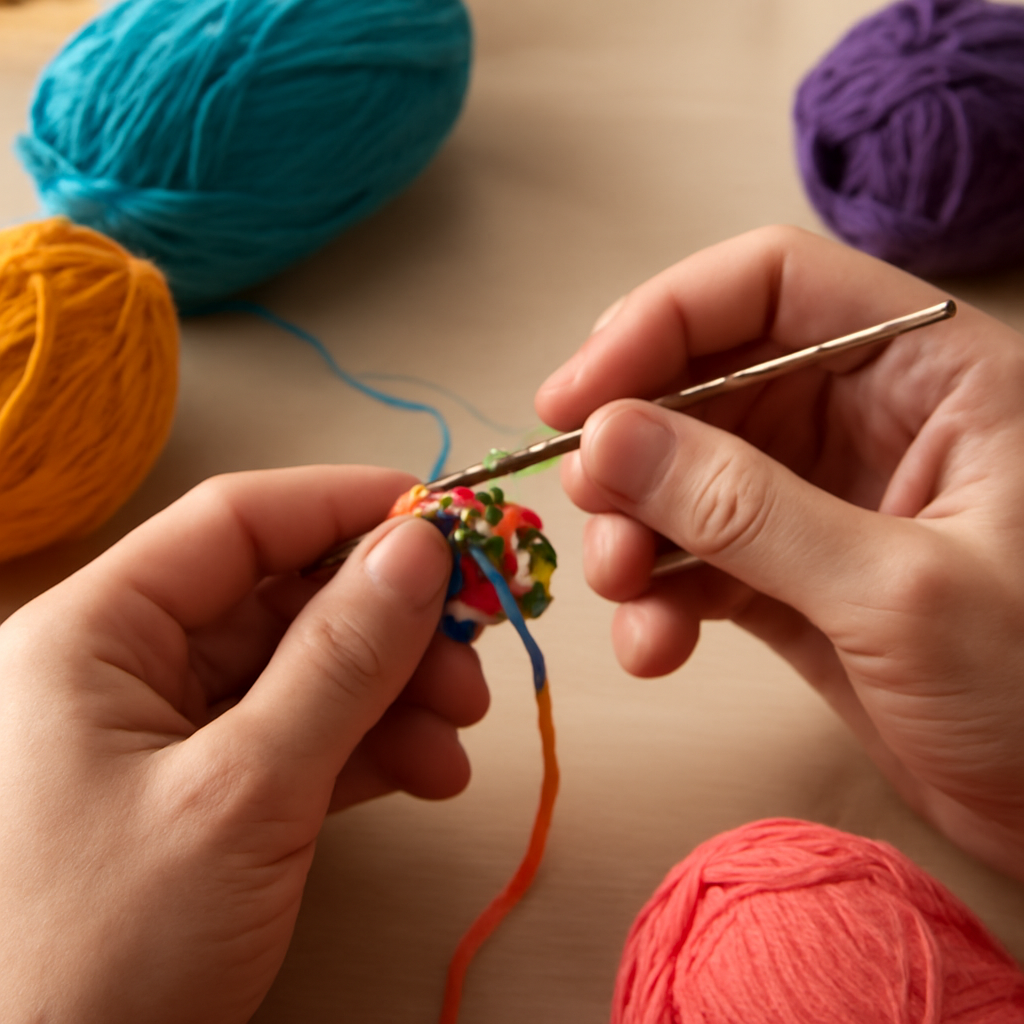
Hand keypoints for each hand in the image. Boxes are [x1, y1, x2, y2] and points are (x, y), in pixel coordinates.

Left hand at [0, 466, 487, 1023]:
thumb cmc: (98, 952)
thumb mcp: (242, 793)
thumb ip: (340, 661)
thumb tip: (420, 546)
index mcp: (92, 633)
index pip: (236, 523)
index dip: (347, 506)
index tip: (448, 520)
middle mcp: (123, 670)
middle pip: (282, 598)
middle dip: (389, 622)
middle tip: (477, 642)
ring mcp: (164, 737)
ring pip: (302, 673)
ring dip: (394, 691)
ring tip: (462, 731)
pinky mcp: (201, 796)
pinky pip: (297, 740)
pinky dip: (368, 748)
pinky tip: (429, 772)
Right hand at [536, 225, 1023, 881]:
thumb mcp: (895, 591)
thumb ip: (744, 508)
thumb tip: (606, 438)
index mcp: (929, 371)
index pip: (770, 286)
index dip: (660, 321)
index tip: (575, 398)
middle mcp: (866, 417)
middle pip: (706, 381)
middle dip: (633, 445)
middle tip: (591, 505)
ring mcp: (819, 498)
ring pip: (683, 475)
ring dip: (633, 530)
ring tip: (623, 590)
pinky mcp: (788, 575)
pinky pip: (692, 558)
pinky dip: (657, 597)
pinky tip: (655, 647)